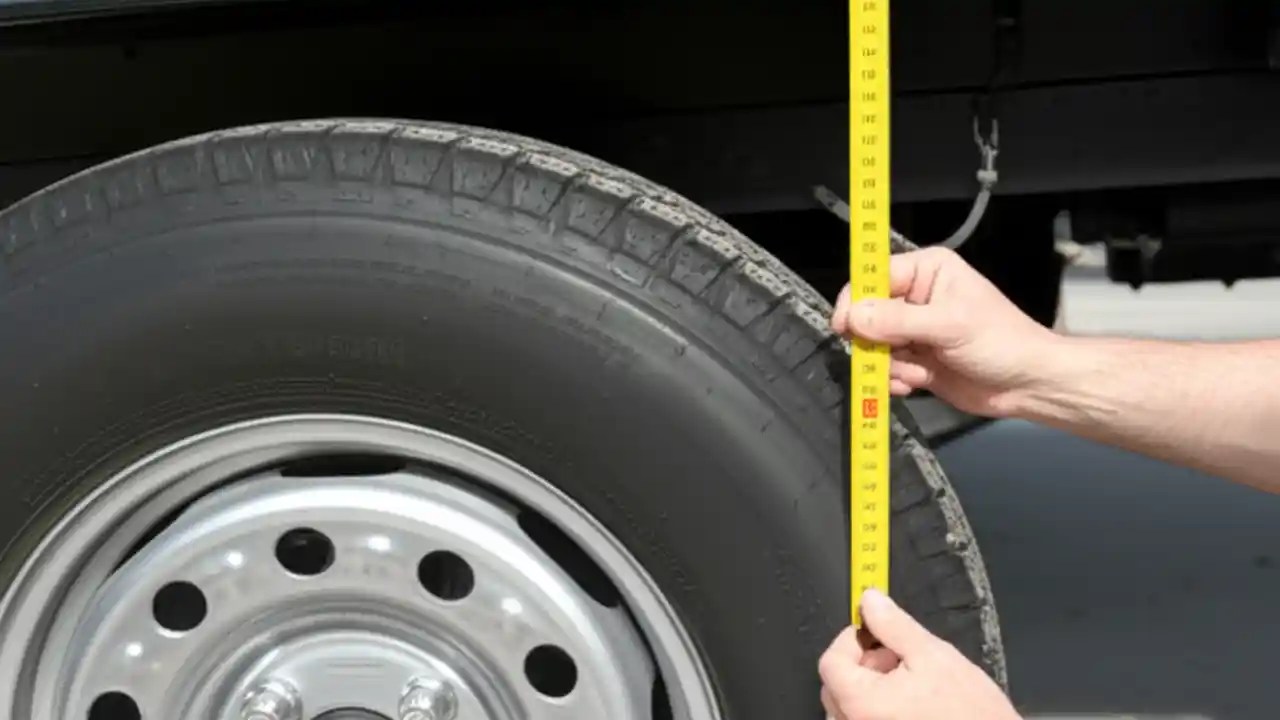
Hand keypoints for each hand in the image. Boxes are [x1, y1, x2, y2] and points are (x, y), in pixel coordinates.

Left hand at [818, 588, 1019, 719]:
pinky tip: (907, 706)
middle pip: (835, 686)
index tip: (875, 634)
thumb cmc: (969, 710)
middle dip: (861, 664)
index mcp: (861, 703)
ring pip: (846, 708)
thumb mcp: (933, 655)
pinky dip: (874, 710)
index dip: (850, 640)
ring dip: (868, 689)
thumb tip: (869, 600)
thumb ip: (893, 625)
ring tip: (907, 684)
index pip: (830, 663)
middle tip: (897, 658)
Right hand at [831, 247, 1058, 417]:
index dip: (856, 300)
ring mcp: (913, 330)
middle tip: (890, 356)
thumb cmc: (1000, 342)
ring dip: (888, 365)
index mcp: (926, 271)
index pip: (873, 277)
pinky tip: (915, 384)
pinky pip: (884, 368)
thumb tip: (853, 317)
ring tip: (917, 373)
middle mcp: (915, 297)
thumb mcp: (950, 325)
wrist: (1027, 385)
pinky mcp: (914, 360)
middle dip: (875, 341)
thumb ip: (898, 320)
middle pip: (867, 314)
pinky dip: (894, 379)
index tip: (845, 326)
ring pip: (873, 346)